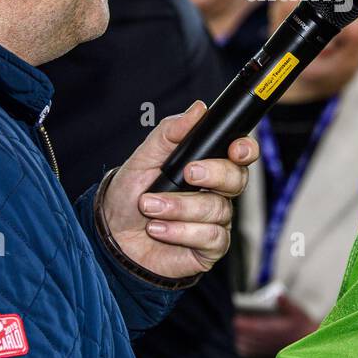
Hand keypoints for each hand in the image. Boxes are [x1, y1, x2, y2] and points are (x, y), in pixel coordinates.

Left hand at [102, 101, 257, 279]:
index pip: (240, 153)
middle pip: (237, 179)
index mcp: (207, 165)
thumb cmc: (130, 195)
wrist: (113, 236)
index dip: (245, 149)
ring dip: (179, 207)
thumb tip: (199, 109)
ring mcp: (215, 221)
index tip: (234, 149)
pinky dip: (181, 231)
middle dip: (214, 174)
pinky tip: (158, 229)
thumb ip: (171, 132)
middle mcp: (217, 192)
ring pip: (217, 209)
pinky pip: (211, 237)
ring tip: (149, 207)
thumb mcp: (144, 158)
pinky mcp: (209, 248)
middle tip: (187, 173)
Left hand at [234, 295, 318, 357]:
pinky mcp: (265, 352)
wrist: (309, 343)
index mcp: (273, 330)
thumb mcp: (297, 311)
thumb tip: (279, 295)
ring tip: (238, 329)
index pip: (253, 328)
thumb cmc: (302, 325)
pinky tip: (241, 340)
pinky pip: (248, 352)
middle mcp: (268, 340)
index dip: (242, 323)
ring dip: (239, 337)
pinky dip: (242, 347)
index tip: (237, 317)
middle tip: (236, 320)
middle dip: (239, 329)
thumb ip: (286, 304)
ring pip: (245, 346)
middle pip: (245, 337)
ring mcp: (266, 348)